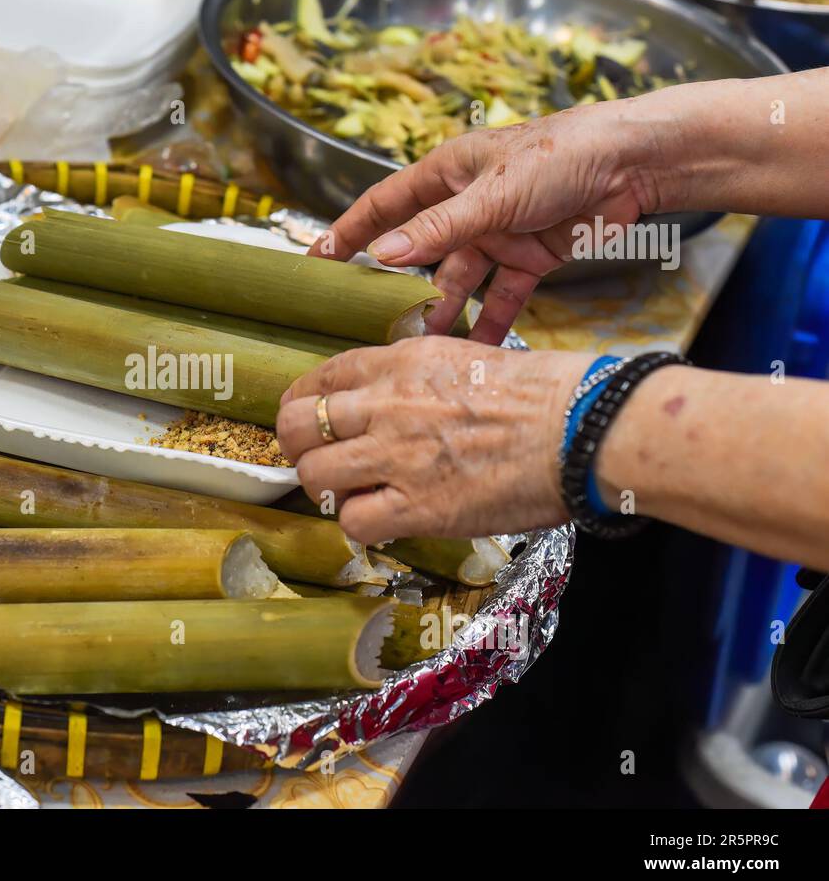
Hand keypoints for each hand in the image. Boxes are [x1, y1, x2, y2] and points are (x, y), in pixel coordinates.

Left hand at [276, 337, 594, 543]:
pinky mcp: (418, 506)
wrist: (583, 429)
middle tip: (318, 459)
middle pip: (297, 426)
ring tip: (352, 493)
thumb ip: (414, 375)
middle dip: (298, 446)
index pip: (321, 376)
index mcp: (401, 361)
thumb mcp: (466, 356)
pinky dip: (361, 525)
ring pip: (315, 475)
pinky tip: (383, 519)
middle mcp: (387, 405)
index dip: (302, 401)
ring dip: (327, 488)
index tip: (303, 416)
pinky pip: (354, 521)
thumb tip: (386, 397)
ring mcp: (397, 457)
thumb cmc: (543, 393)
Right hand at [310, 98, 676, 343]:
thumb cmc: (562, 154)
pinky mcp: (530, 256)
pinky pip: (501, 295)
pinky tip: (475, 348)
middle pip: (419, 249)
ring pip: (458, 279)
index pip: (385, 205)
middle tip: (366, 319)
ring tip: (419, 343)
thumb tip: (383, 253)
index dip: (351, 231)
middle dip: (396, 284)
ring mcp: (498, 233)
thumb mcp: (493, 193)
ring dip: (441, 309)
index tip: (318, 260)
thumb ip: (439, 228)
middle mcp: (467, 204)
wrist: (636, 163)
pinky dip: (490, 320)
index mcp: (448, 173)